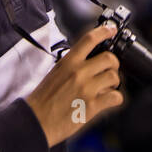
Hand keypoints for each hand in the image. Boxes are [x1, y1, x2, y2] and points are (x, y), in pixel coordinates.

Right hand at [25, 23, 122, 147]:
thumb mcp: (55, 72)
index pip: (89, 39)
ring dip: (114, 83)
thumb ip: (72, 64)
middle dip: (113, 64)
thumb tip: (89, 61)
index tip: (111, 30)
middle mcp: (79, 73)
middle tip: (109, 70)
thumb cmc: (43, 99)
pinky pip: (115, 97)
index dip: (104, 32)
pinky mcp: (92, 106)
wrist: (36, 120)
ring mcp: (87, 89)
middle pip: (109, 58)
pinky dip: (115, 98)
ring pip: (114, 77)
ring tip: (106, 88)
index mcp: (68, 62)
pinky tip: (108, 100)